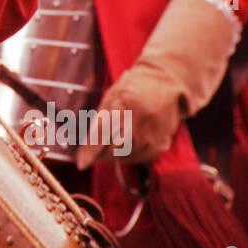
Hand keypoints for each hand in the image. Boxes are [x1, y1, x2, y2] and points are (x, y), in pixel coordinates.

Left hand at [74, 0, 236, 169]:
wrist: (167, 84)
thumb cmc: (133, 87)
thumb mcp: (112, 96)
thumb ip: (100, 120)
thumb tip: (85, 148)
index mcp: (128, 104)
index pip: (105, 133)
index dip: (92, 151)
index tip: (81, 163)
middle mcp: (143, 122)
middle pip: (115, 149)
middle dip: (100, 154)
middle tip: (92, 151)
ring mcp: (154, 136)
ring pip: (126, 156)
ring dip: (113, 153)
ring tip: (112, 139)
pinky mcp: (161, 145)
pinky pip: (138, 158)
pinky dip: (128, 154)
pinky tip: (126, 141)